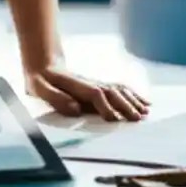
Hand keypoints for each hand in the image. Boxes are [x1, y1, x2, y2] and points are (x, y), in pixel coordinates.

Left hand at [26, 65, 147, 120]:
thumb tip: (76, 109)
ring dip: (133, 101)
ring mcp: (97, 84)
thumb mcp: (40, 88)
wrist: (44, 67)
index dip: (105, 106)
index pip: (96, 95)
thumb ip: (56, 98)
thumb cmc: (41, 81)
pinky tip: (145, 103)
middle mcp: (90, 84)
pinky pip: (121, 90)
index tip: (114, 120)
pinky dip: (134, 96)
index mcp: (76, 86)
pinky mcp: (100, 88)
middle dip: (125, 105)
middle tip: (137, 119)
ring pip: (119, 91)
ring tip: (145, 113)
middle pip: (112, 93)